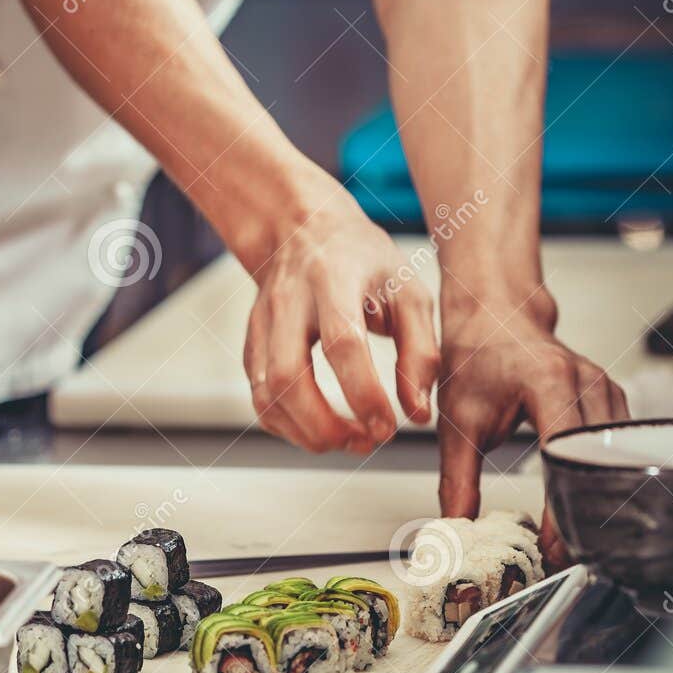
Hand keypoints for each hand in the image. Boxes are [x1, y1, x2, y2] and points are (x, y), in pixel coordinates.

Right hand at [242, 194, 439, 453]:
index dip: (364, 393)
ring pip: (267, 395)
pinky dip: (289, 427)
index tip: (387, 426)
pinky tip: (322, 429)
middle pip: (288, 377)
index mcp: (333, 280)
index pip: (342, 344)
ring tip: (349, 440)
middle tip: (365, 441)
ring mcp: (261, 326)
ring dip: (306, 434)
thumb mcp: (409, 292)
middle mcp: (288, 303)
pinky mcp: (250, 347)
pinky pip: (260, 399)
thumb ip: (421, 352)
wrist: (302, 230)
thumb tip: (417, 413)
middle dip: (325, 426)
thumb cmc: (363, 261)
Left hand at [438, 299, 628, 558]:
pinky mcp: (611, 400)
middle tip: (569, 555)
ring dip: (598, 498)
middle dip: (586, 512)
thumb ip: (456, 479)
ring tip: (579, 539)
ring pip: (615, 457)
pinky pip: (616, 447)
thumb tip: (454, 527)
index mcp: (549, 382)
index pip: (565, 454)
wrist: (494, 316)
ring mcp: (605, 389)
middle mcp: (587, 382)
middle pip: (599, 461)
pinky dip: (602, 478)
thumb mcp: (457, 421)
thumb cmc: (475, 358)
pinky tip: (587, 506)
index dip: (562, 504)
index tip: (553, 542)